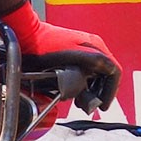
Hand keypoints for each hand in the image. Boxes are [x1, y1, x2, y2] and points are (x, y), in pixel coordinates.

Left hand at [0, 0, 120, 113]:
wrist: (27, 34)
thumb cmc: (42, 50)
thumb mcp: (65, 68)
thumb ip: (83, 80)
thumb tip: (94, 95)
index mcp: (95, 48)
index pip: (113, 73)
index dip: (109, 92)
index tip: (103, 106)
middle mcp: (94, 44)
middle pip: (106, 72)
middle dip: (99, 91)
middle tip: (89, 105)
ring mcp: (85, 43)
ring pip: (97, 69)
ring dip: (92, 86)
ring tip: (81, 99)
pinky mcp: (75, 45)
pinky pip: (87, 65)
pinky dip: (85, 78)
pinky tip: (75, 87)